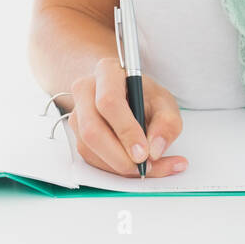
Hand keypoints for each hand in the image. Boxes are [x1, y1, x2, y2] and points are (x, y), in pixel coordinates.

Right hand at [68, 57, 187, 177]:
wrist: (126, 94)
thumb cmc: (144, 95)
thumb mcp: (164, 102)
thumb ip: (167, 122)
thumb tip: (155, 149)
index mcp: (107, 72)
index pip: (109, 102)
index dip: (126, 130)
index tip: (144, 152)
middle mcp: (85, 92)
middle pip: (92, 130)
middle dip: (120, 156)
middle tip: (145, 166)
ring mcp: (77, 115)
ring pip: (90, 149)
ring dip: (120, 166)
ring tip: (151, 167)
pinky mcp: (78, 136)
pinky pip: (92, 159)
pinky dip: (117, 170)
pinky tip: (140, 168)